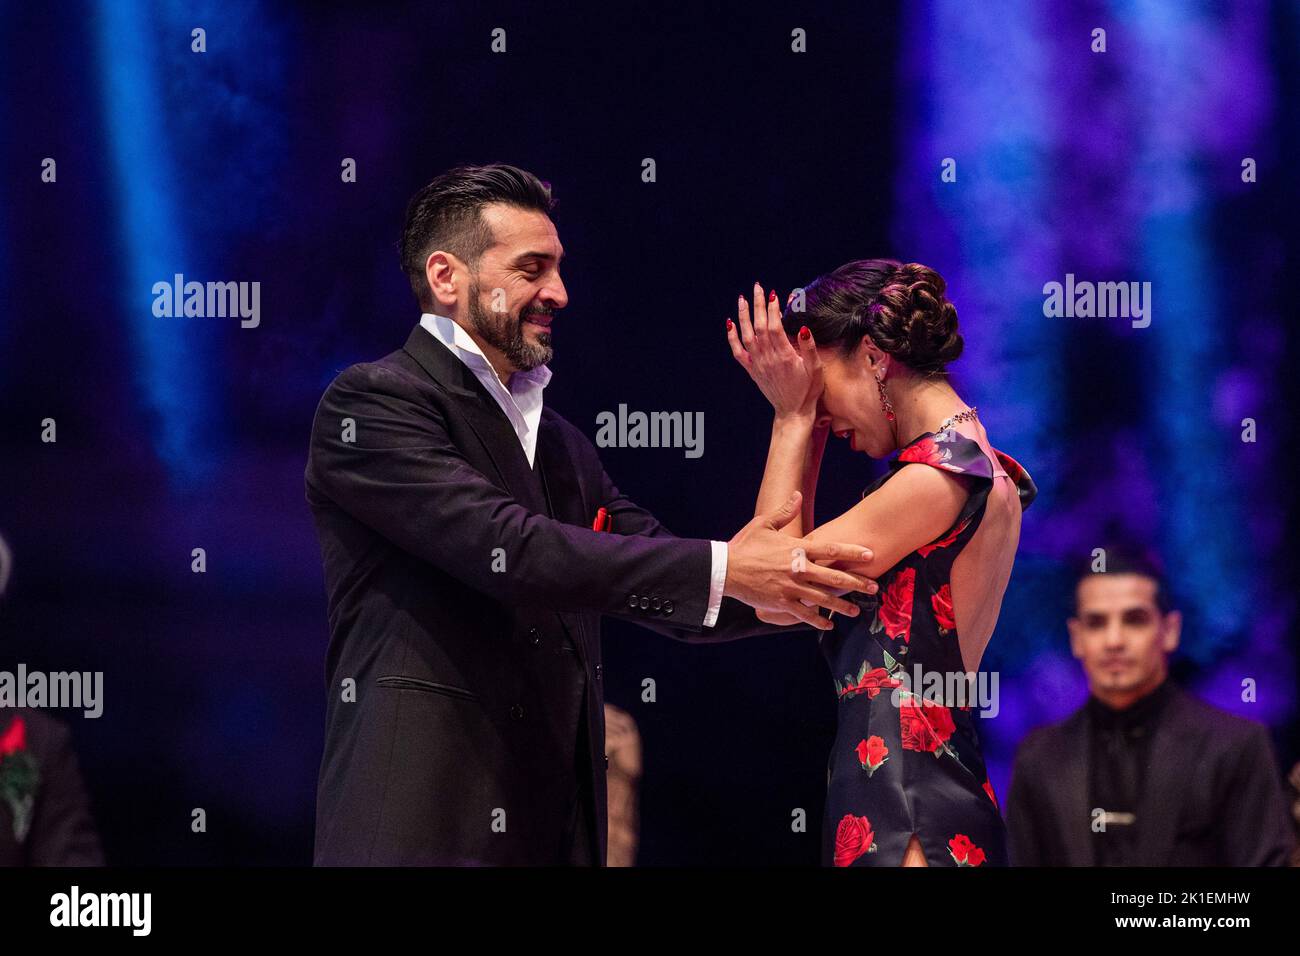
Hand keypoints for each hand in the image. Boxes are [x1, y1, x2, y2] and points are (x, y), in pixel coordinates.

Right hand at [724, 490, 877, 629]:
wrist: (726, 569)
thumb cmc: (745, 545)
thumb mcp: (764, 524)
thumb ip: (785, 511)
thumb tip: (797, 495)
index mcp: (797, 549)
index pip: (831, 550)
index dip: (853, 552)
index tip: (870, 555)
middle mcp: (798, 569)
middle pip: (834, 577)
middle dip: (857, 583)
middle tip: (874, 587)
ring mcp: (791, 588)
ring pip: (823, 599)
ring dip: (842, 606)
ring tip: (857, 610)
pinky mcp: (782, 603)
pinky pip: (804, 614)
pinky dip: (818, 620)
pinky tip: (829, 625)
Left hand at [726, 282, 823, 420]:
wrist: (793, 412)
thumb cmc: (808, 390)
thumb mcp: (816, 369)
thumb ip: (809, 348)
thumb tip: (803, 327)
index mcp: (785, 356)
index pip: (775, 326)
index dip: (773, 309)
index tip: (774, 294)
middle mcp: (768, 358)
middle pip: (759, 326)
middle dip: (758, 305)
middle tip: (758, 287)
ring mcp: (758, 364)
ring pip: (747, 336)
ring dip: (743, 316)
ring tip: (742, 299)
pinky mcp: (752, 370)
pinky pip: (738, 352)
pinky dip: (732, 337)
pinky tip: (730, 324)